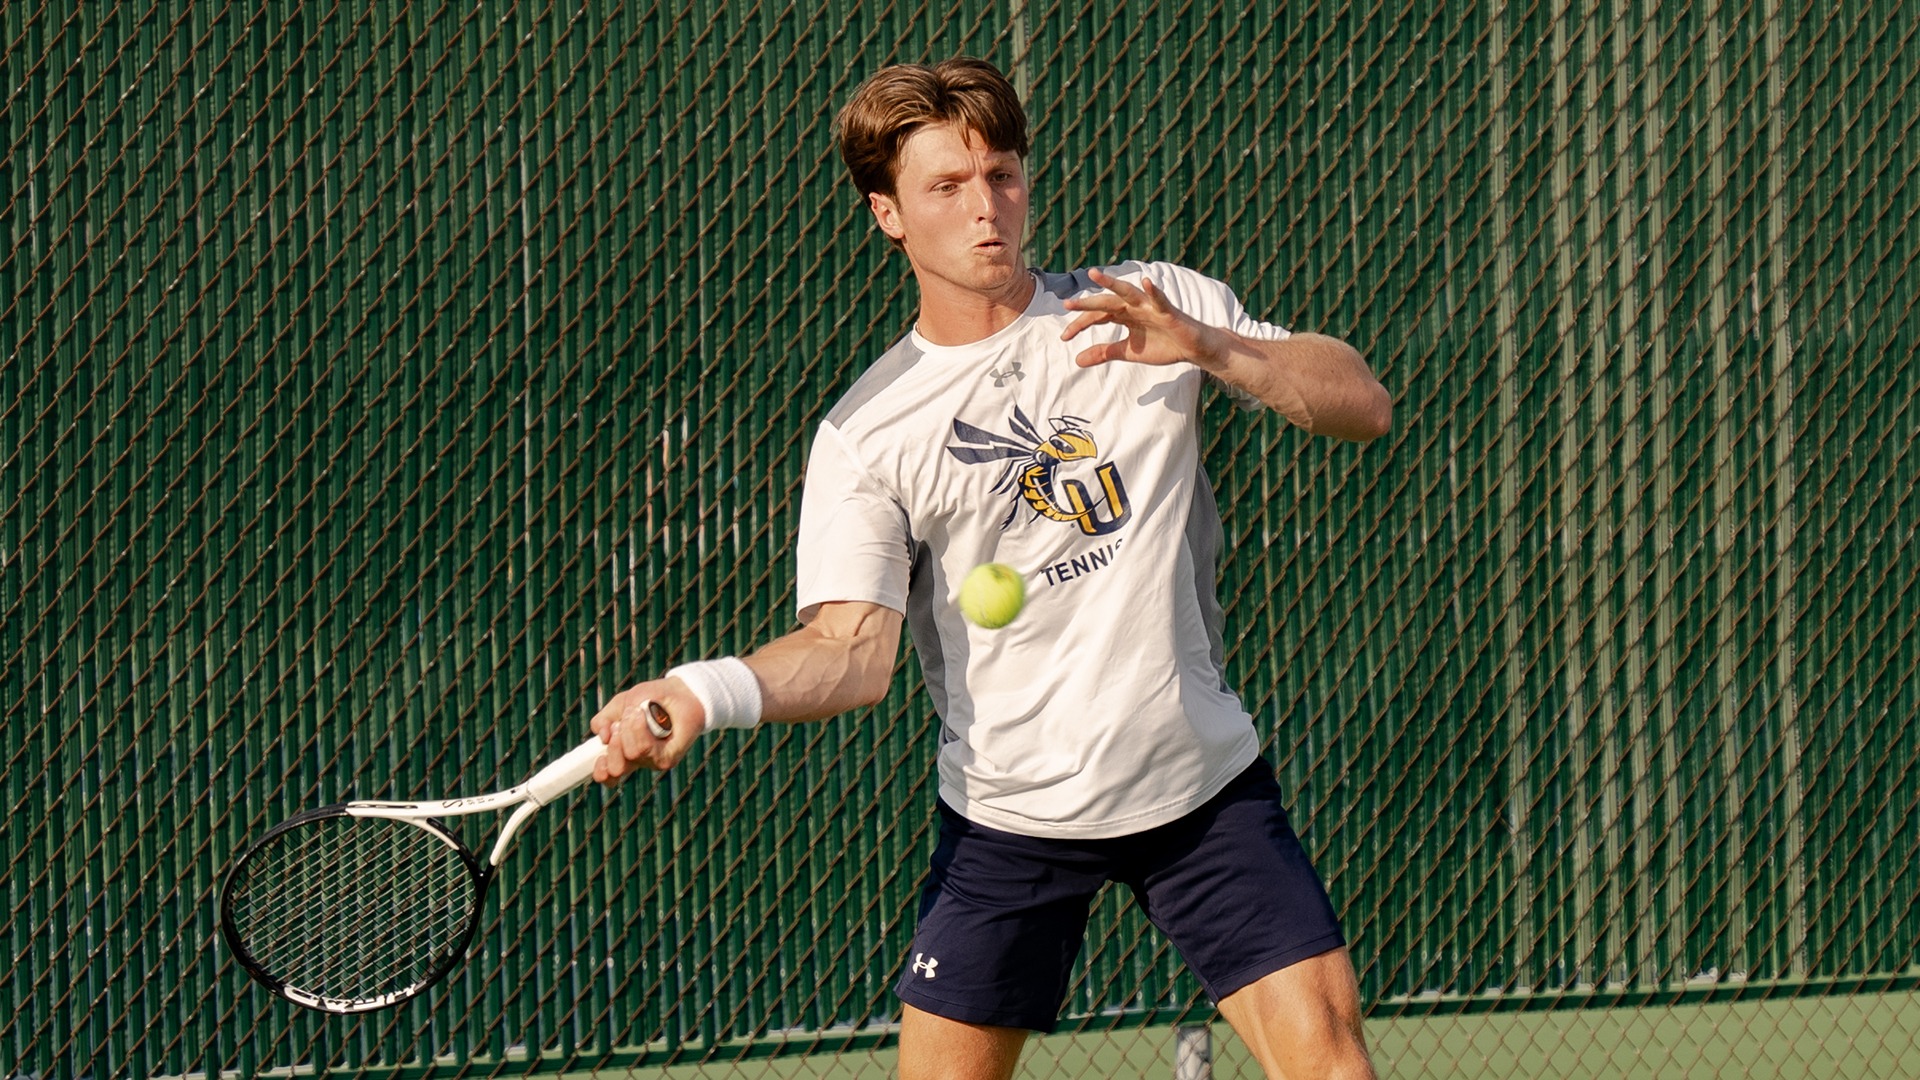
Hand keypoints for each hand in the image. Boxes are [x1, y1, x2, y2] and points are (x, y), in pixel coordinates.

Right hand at [589, 677, 706, 782]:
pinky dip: (640, 729)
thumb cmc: (650, 698)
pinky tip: (641, 714)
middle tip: (617, 727)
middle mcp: (637, 761)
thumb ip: (603, 720)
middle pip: (615, 770)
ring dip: (628, 730)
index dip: (599, 771)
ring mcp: (653, 760)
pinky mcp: (668, 757)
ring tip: (635, 712)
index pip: (607, 776)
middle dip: (612, 746)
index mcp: (622, 753)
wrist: (678, 691)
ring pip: (631, 754)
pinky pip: (647, 749)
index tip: (599, 756)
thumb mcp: (620, 704)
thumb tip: (602, 737)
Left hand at [1060, 267, 1228, 368]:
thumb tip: (1077, 360)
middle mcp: (1134, 307)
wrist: (1192, 349)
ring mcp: (1151, 306)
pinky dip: (1154, 291)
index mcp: (1124, 315)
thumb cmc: (1163, 345)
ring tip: (1095, 274)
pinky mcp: (1169, 312)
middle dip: (1088, 304)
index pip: (1098, 316)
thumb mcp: (1129, 352)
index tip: (1064, 337)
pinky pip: (1160, 300)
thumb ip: (1105, 353)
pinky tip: (1146, 282)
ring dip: (1112, 283)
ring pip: (1128, 292)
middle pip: (1107, 303)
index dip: (1080, 324)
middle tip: (1066, 305)